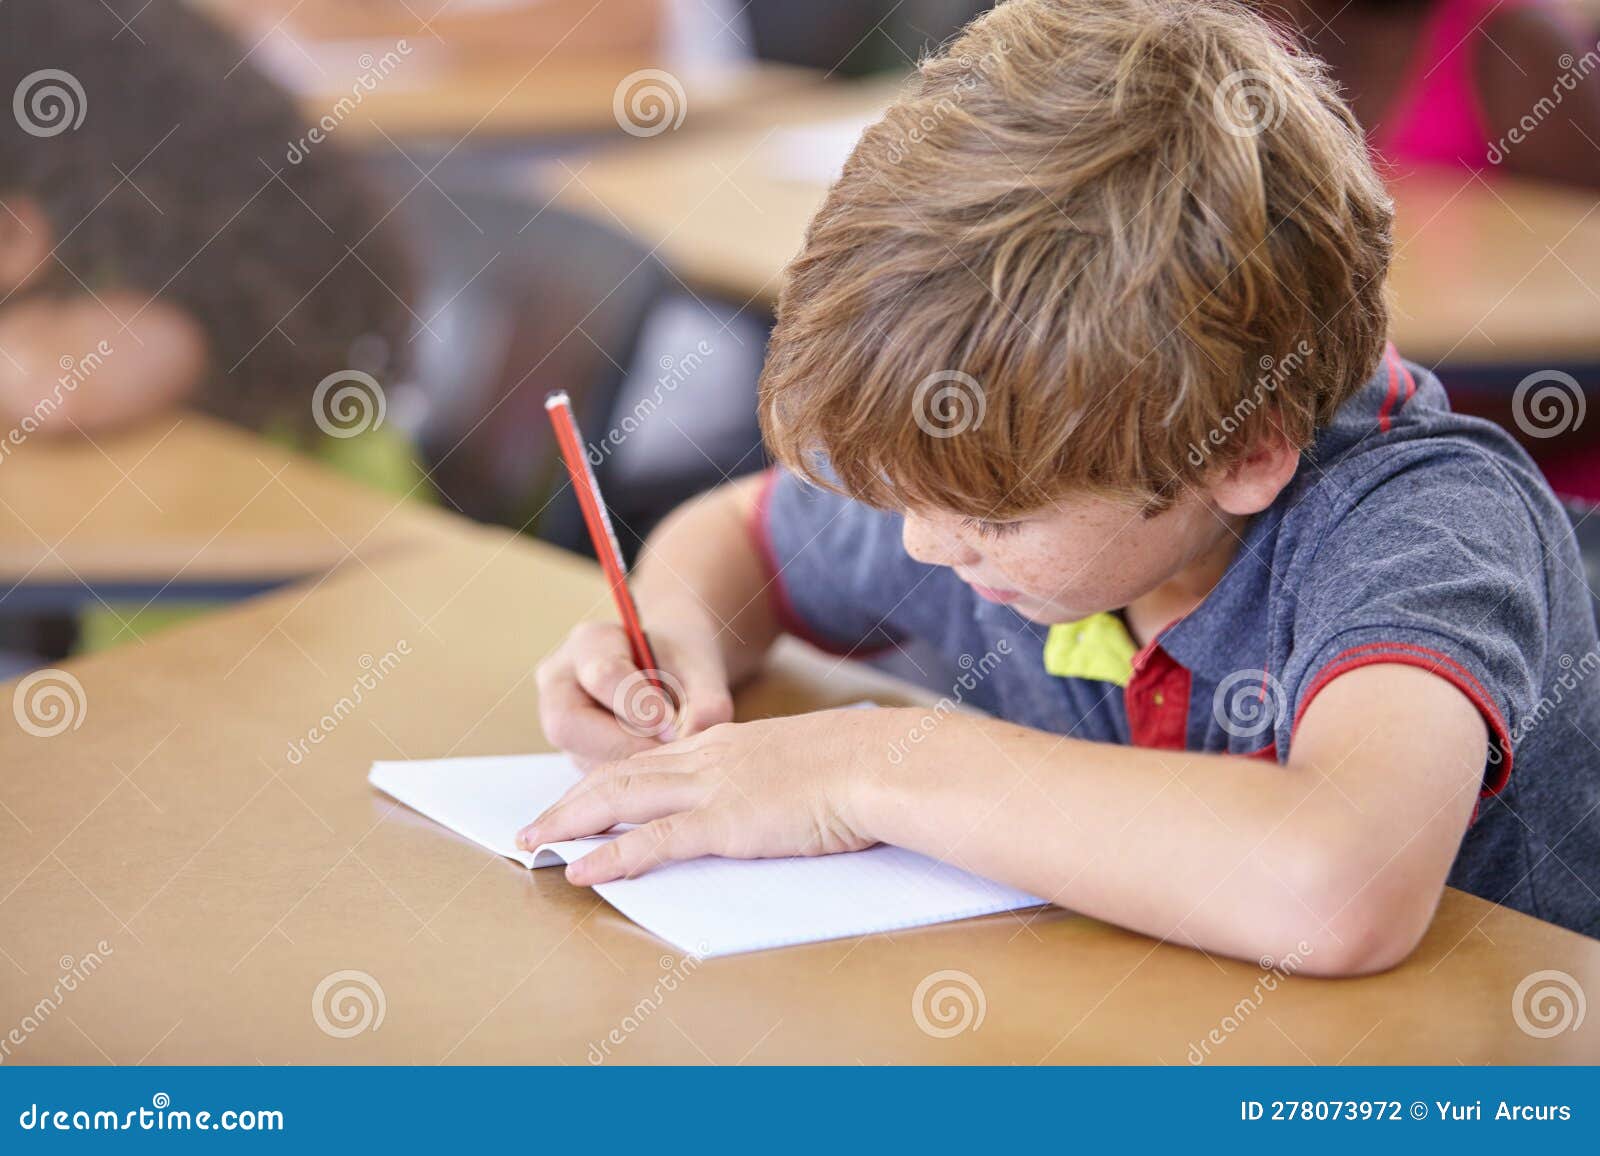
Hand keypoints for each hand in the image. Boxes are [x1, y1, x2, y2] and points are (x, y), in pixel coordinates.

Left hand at [515, 707, 901, 883]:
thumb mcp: (809, 762)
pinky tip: (580, 869)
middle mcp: (708, 757)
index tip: (580, 799)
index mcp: (728, 743)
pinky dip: (611, 856)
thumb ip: (780, 776)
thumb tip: (780, 796)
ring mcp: (713, 787)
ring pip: (620, 800)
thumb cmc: (862, 767)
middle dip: (570, 800)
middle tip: (534, 823)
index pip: (652, 760)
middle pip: (620, 775)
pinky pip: (653, 841)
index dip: (609, 780)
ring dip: (570, 822)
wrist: (881, 762)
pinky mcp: (724, 822)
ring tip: (533, 842)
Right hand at [536, 608, 733, 769]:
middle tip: (667, 753)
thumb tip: (694, 738)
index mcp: (590, 643)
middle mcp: (561, 681)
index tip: (672, 722)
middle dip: (620, 744)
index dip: (637, 704)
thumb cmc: (683, 659)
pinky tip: (659, 773)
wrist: (673, 667)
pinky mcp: (574, 752)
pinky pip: (590, 777)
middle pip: (568, 724)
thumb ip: (707, 700)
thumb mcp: (702, 668)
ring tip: (670, 763)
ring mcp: (561, 721)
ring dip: (626, 769)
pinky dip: (627, 782)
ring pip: (578, 756)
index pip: (602, 675)